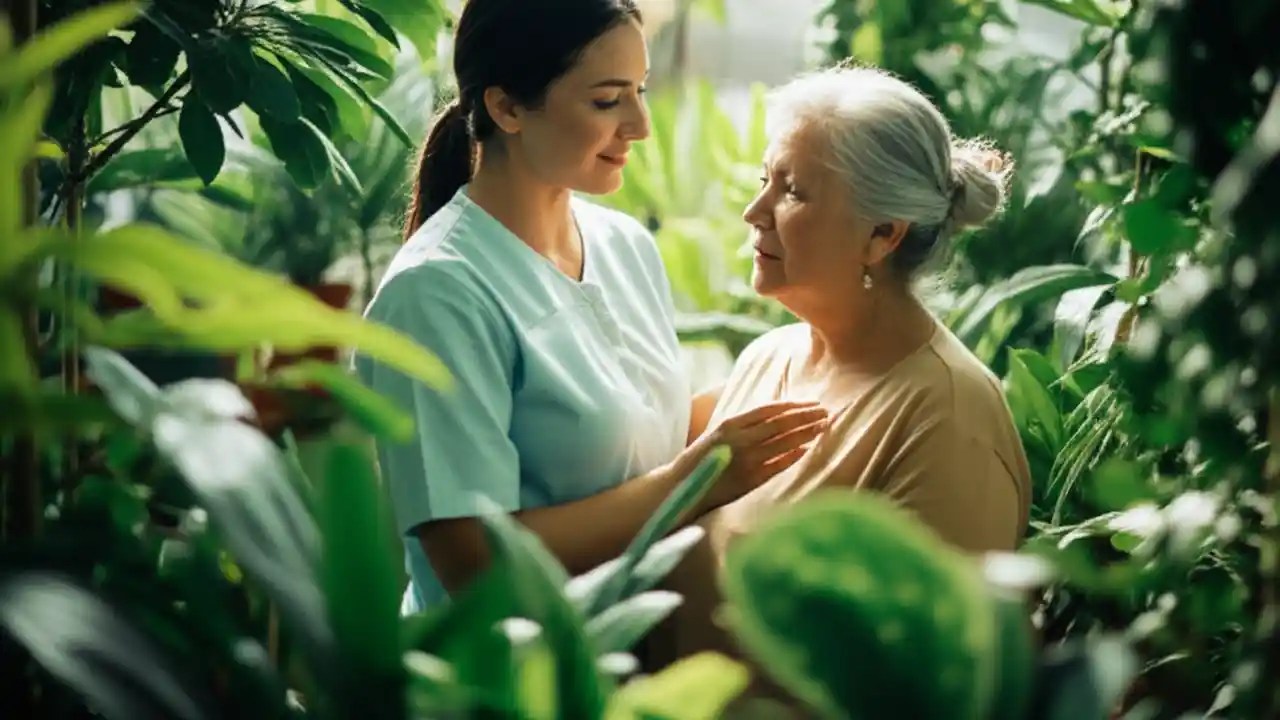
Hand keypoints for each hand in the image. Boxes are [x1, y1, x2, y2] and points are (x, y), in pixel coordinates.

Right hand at [678, 401, 828, 513]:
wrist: (680, 486)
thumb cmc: (701, 459)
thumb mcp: (719, 434)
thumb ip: (743, 425)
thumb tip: (776, 415)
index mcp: (730, 423)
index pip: (770, 409)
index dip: (794, 405)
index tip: (812, 402)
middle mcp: (739, 440)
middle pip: (781, 424)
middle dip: (806, 416)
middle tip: (825, 412)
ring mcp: (746, 461)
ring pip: (784, 443)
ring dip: (806, 434)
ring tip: (822, 427)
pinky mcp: (749, 481)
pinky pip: (778, 465)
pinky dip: (793, 456)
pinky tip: (805, 449)